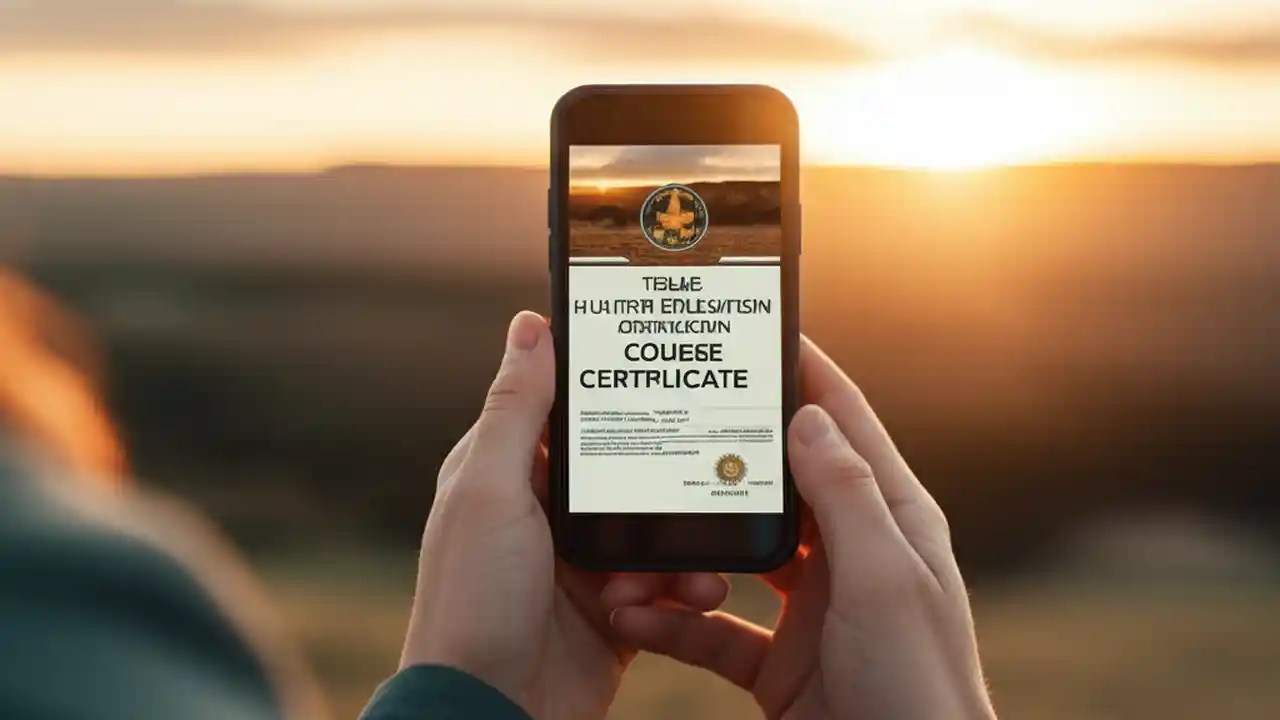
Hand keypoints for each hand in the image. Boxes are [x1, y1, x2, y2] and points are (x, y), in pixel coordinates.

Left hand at [400, 311, 728, 719]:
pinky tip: (695, 592)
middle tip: (712, 449)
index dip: (606, 382)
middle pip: (622, 464)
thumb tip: (530, 325)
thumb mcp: (489, 490)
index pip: (562, 406)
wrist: (492, 712)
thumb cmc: (472, 599)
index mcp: (506, 472)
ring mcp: (579, 563)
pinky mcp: (614, 608)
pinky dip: (684, 586)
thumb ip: (515, 410)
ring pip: (652, 524)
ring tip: (696, 554)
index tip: (659, 357)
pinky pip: (664, 582)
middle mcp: (543, 511)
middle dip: (665, 465)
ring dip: (680, 538)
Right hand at [604, 338, 995, 719]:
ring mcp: (814, 607)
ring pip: (734, 553)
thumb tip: (806, 417)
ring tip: (634, 528)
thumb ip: (844, 497)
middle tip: (671, 412)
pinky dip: (676, 619)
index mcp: (887, 520)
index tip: (762, 329)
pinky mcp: (781, 661)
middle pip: (779, 481)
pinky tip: (637, 612)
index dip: (806, 372)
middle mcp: (849, 554)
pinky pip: (716, 627)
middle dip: (723, 452)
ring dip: (685, 545)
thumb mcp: (882, 581)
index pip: (844, 423)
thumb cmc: (917, 686)